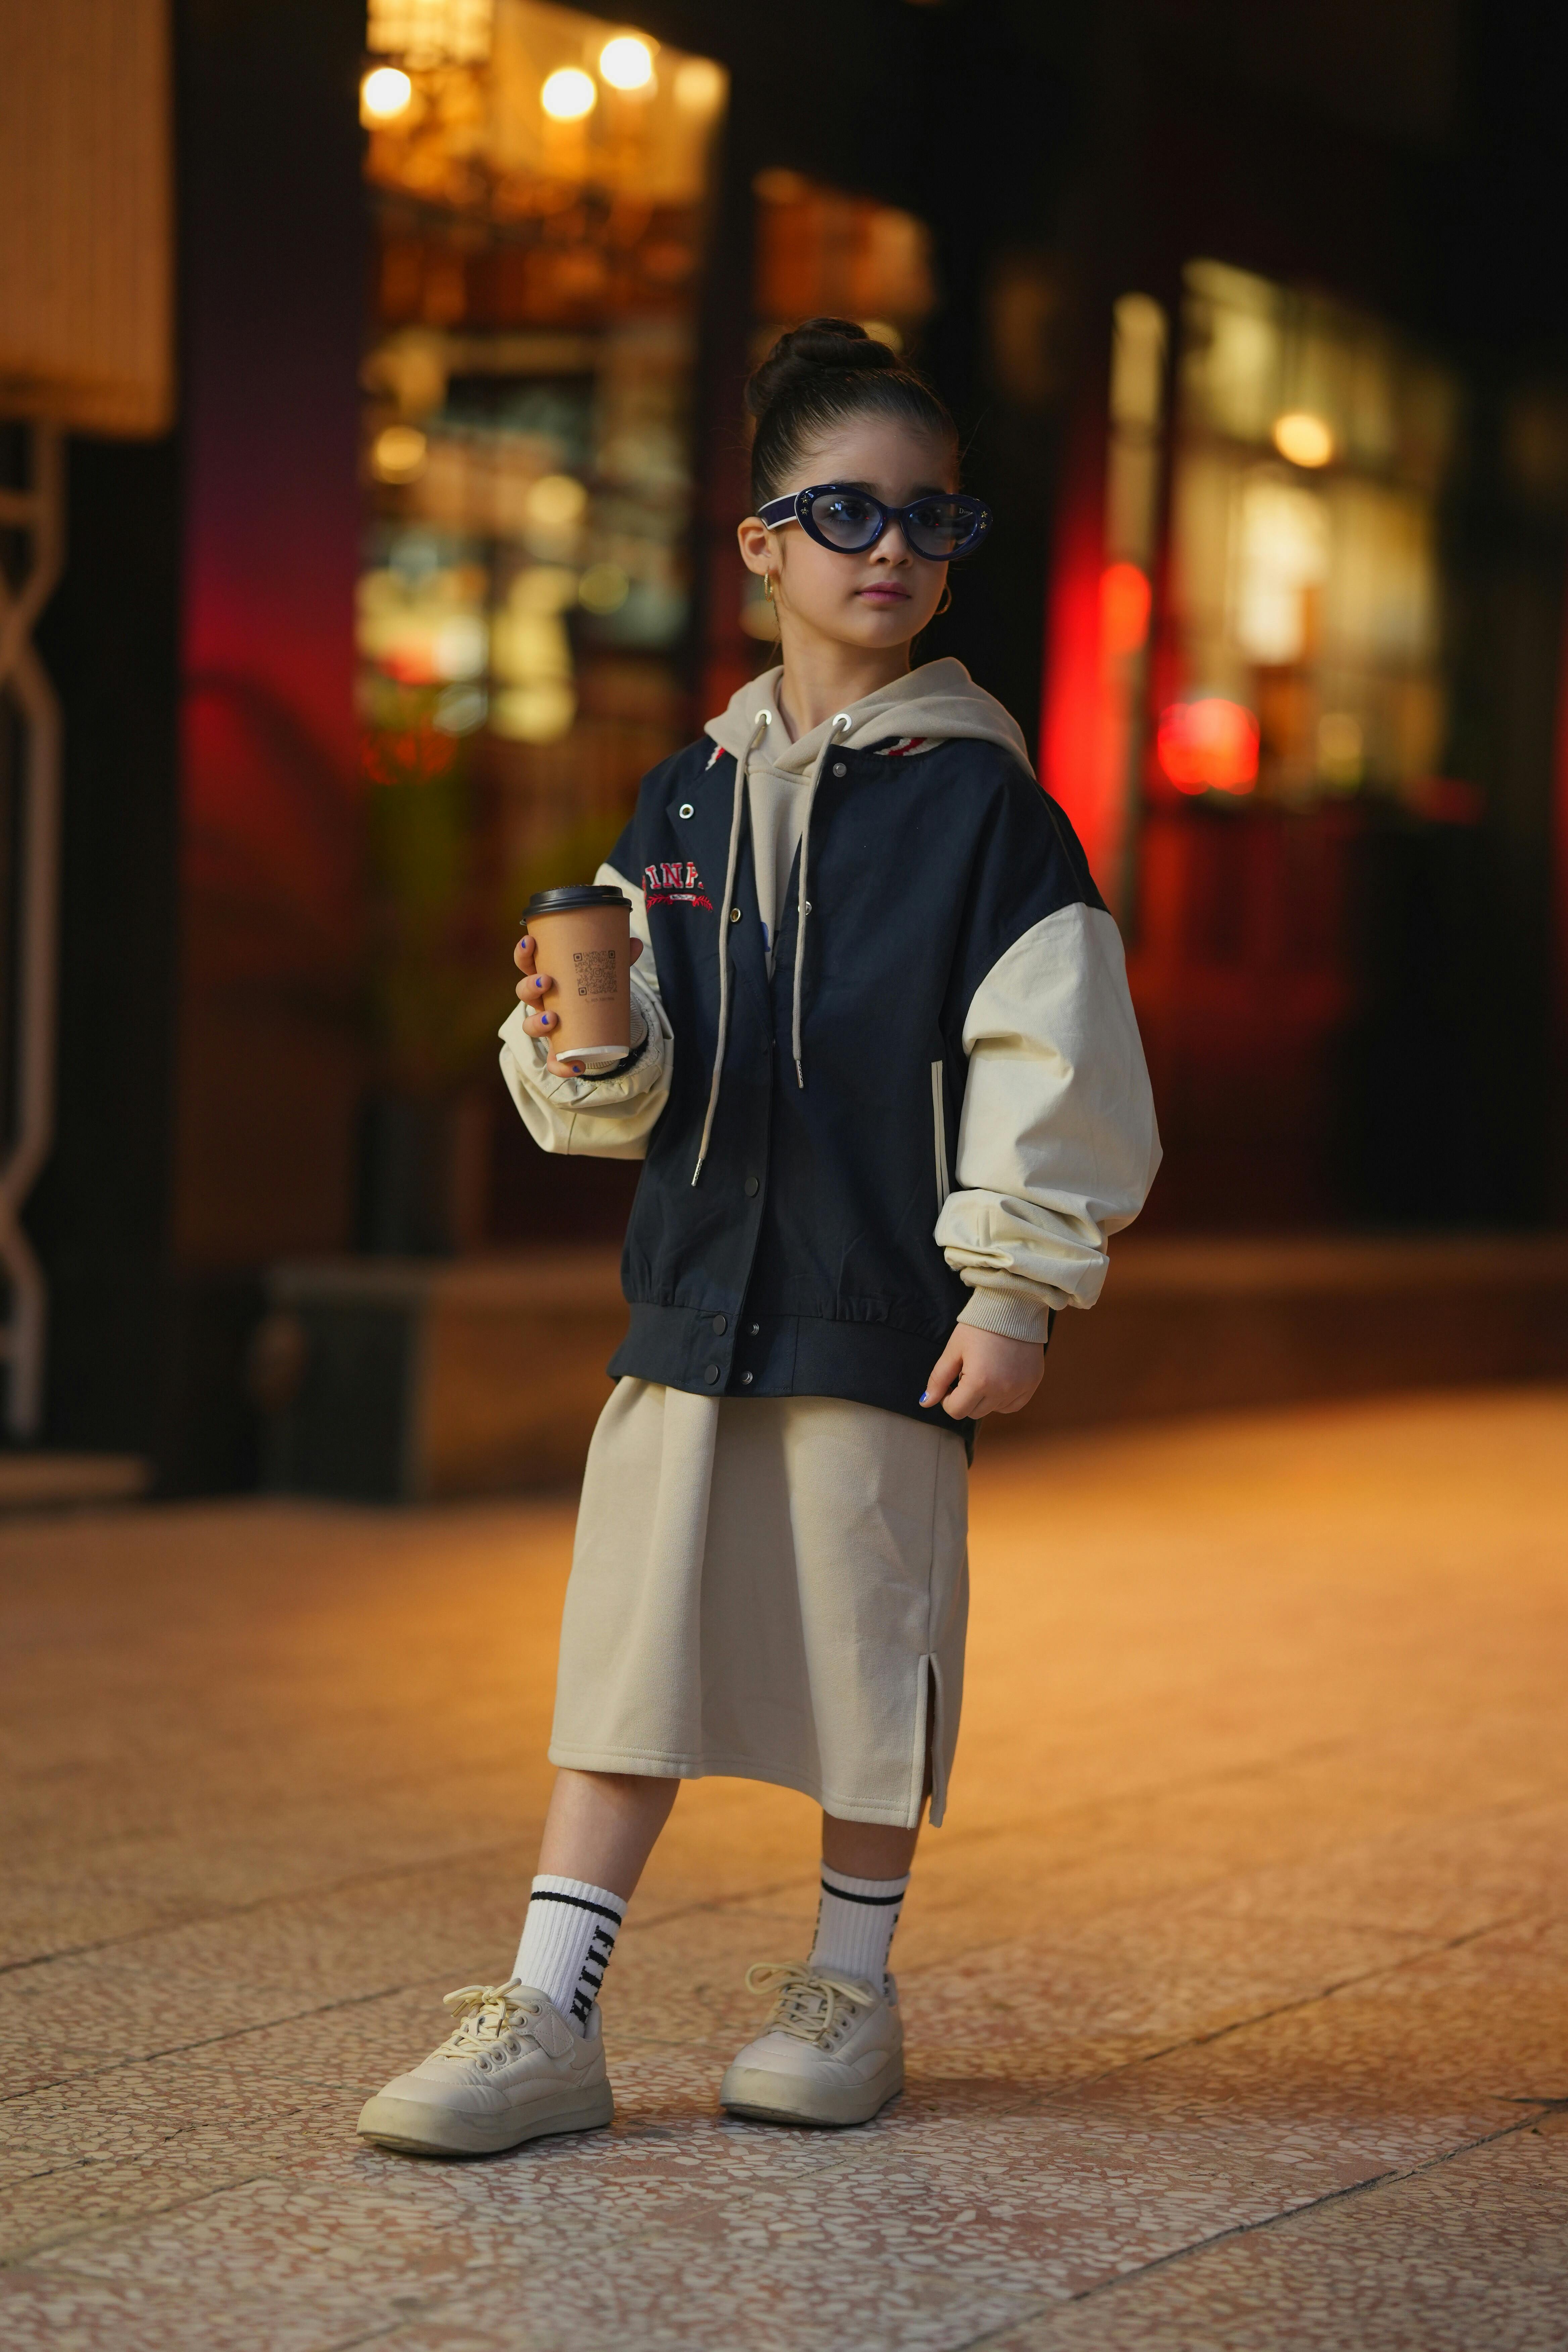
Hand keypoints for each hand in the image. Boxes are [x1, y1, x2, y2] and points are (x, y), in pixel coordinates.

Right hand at [514, 930, 643, 1077]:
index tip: (531, 941)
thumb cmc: (592, 992)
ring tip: (553, 1019)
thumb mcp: (605, 974)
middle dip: (530, 987)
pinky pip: (554, 1062)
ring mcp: (547, 1027)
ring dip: (537, 1022)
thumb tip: (634, 943)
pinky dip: (563, 1066)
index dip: (524, 953)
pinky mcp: (558, 1051)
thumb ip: (618, 959)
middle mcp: (541, 1002)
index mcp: (547, 978)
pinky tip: (577, 1066)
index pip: (527, 964)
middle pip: (524, 993)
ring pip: (529, 1026)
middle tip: (546, 981)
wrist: (599, 1025)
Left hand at [921, 1323, 1043, 1419]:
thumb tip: (925, 1403)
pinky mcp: (1032, 1383)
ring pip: (993, 1409)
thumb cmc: (979, 1326)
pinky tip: (1000, 1378)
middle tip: (968, 1372)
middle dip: (966, 1397)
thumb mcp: (953, 1350)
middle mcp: (1002, 1390)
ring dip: (985, 1398)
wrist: (1013, 1307)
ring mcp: (1020, 1388)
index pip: (956, 1411)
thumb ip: (938, 1379)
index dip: (948, 1399)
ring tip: (986, 1370)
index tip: (951, 1382)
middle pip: (974, 1413)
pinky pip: (1013, 1405)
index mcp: (979, 1381)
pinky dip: (1003, 1398)